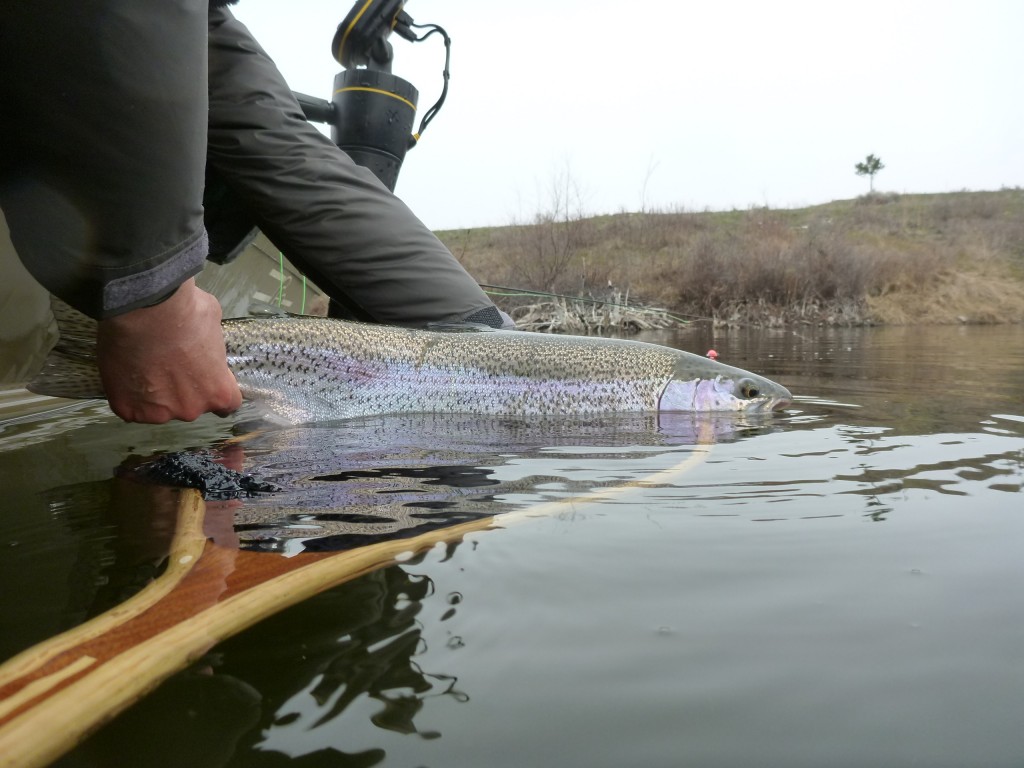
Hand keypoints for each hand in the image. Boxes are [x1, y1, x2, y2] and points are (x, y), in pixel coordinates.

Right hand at [97, 278, 242, 423]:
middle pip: (189, 405)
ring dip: (153, 394)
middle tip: (167, 363)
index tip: (205, 379)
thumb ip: (212, 345)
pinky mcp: (128, 409)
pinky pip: (130, 406)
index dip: (214, 390)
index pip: (226, 404)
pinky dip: (127, 394)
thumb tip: (204, 340)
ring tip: (143, 365)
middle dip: (181, 390)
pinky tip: (125, 372)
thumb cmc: (185, 312)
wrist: (144, 309)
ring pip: (158, 408)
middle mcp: (191, 409)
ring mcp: (158, 413)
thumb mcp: (214, 323)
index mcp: (217, 392)